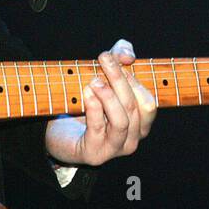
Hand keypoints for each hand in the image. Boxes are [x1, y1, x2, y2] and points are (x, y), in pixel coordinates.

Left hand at [44, 39, 156, 166]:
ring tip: (94, 80)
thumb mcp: (106, 74)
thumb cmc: (88, 102)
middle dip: (119, 79)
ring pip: (121, 120)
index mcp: (140, 123)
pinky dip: (94, 107)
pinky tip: (87, 92)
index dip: (134, 79)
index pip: (147, 102)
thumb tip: (127, 55)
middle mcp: (132, 138)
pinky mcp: (94, 153)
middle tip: (104, 58)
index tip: (117, 59)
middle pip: (134, 106)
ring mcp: (115, 148)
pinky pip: (98, 128)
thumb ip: (120, 57)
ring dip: (108, 96)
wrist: (60, 131)